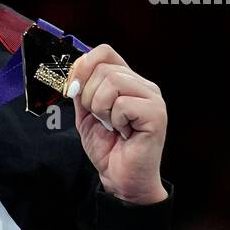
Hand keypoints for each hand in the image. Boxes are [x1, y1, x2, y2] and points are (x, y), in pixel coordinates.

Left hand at [63, 44, 167, 204]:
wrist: (120, 177)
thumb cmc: (107, 147)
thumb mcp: (86, 114)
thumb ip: (81, 90)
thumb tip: (74, 70)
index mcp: (127, 81)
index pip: (105, 52)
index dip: (83, 65)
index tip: (73, 88)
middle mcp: (143, 85)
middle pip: (104, 68)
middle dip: (89, 95)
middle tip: (99, 118)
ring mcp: (152, 98)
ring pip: (112, 82)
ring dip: (101, 108)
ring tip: (112, 125)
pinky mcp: (156, 113)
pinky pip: (122, 104)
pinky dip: (114, 120)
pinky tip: (124, 132)